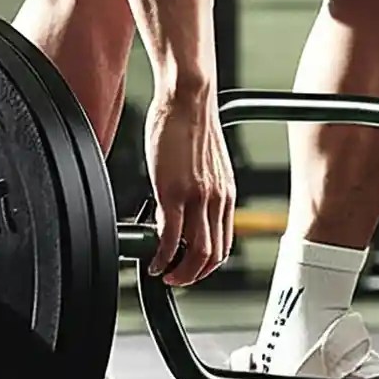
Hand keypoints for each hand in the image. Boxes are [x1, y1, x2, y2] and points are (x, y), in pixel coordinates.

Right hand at [145, 92, 235, 286]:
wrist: (188, 98)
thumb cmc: (191, 123)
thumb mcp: (204, 164)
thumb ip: (201, 189)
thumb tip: (185, 208)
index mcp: (225, 193)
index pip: (224, 242)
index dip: (208, 264)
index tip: (191, 268)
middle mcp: (216, 199)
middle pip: (213, 254)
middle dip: (194, 275)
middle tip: (176, 279)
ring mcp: (196, 197)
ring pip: (195, 253)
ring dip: (179, 272)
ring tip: (164, 274)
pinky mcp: (173, 192)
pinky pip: (169, 238)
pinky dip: (161, 256)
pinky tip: (153, 260)